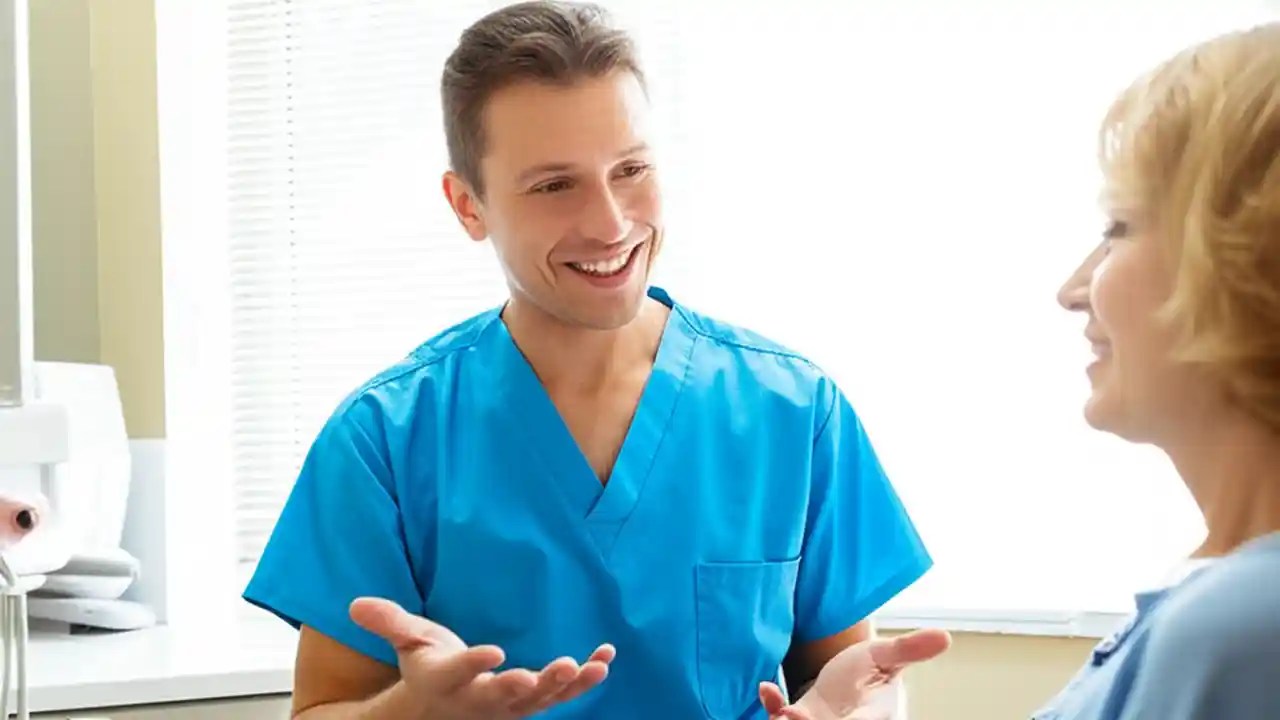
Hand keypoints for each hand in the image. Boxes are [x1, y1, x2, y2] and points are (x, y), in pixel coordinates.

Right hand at [350, 597, 613, 718]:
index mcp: (446, 679)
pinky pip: (562, 694)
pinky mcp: (532, 703)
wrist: (440, 711)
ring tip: (589, 665)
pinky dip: (584, 680)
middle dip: (531, 684)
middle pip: (505, 695)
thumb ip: (389, 622)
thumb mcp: (406, 643)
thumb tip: (356, 604)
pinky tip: (605, 660)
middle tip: (557, 668)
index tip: (494, 651)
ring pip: (540, 700)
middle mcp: (479, 698)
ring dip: (567, 685)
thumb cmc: (427, 666)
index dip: (475, 664)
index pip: (460, 672)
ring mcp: (509, 705)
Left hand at [758, 629, 950, 719]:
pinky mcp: (799, 719)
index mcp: (874, 715)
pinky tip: (768, 689)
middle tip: (795, 716)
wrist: (848, 675)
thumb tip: (944, 636)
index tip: (844, 719)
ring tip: (784, 710)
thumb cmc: (872, 669)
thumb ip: (909, 649)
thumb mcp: (888, 655)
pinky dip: (772, 708)